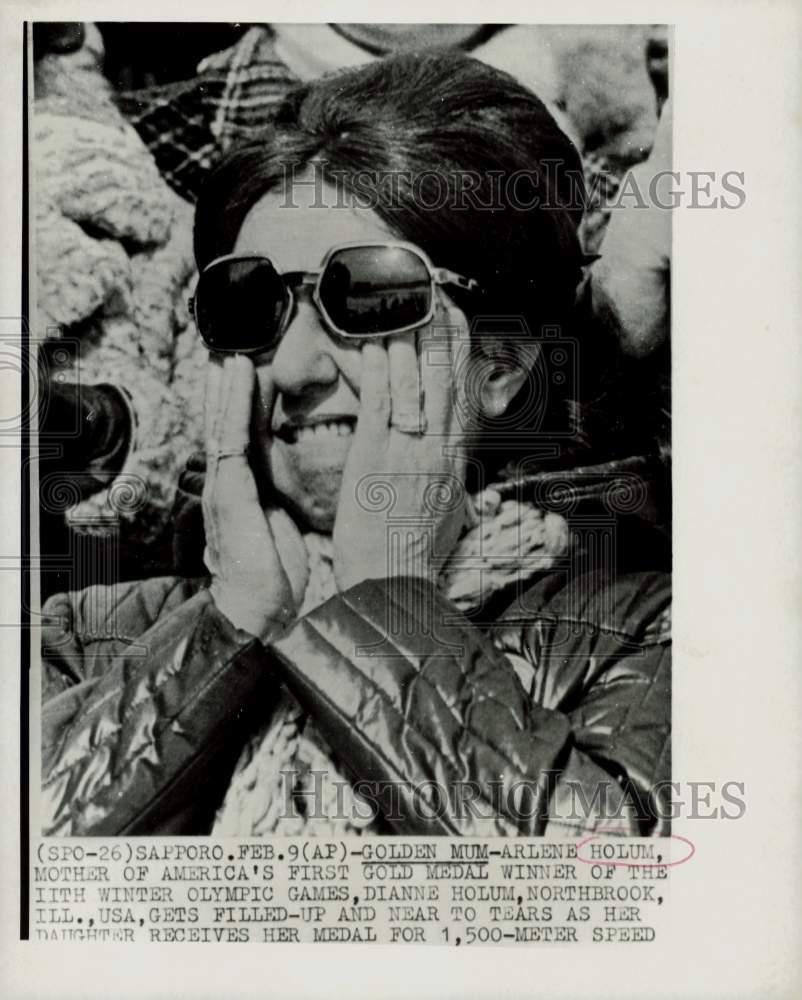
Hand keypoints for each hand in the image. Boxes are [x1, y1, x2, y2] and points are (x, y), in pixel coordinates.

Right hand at [202, 355, 308, 639]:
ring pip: (223, 423)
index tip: (252, 376)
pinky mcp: (228, 491)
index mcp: (242, 491)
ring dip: (228, 386)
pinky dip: (233, 403)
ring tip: (233, 352)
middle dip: (227, 389)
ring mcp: (223, 485)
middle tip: (230, 350)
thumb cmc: (276, 578)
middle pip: (226, 425)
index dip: (244, 406)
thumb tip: (290, 490)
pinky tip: (238, 377)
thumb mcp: (281, 531)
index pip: (241, 438)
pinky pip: (230, 436)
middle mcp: (228, 483)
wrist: (258, 612)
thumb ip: (279, 503)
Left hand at [332, 301, 470, 591]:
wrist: (394, 586)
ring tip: (397, 305)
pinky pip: (379, 409)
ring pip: (414, 387)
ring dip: (407, 342)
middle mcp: (437, 450)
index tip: (454, 315)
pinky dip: (376, 374)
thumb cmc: (414, 552)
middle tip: (430, 293)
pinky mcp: (374, 464)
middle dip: (439, 332)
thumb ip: (445, 471)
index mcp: (452, 459)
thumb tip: (447, 449)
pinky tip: (369, 346)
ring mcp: (407, 454)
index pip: (462, 392)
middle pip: (444, 379)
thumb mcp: (445, 507)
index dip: (459, 349)